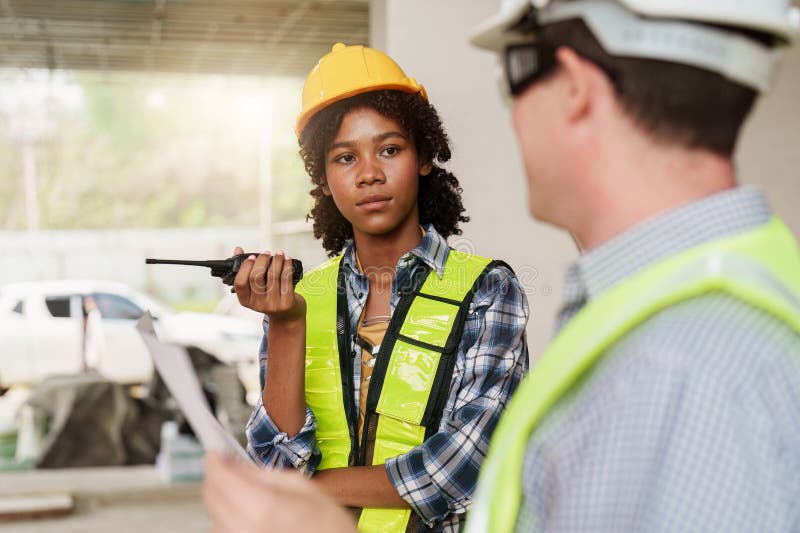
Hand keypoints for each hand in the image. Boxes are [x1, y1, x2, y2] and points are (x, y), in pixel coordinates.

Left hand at [203, 452, 356, 532]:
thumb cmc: (331, 528)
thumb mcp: (305, 489)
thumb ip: (266, 475)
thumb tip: (238, 466)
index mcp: (263, 508)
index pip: (220, 478)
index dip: (214, 460)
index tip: (215, 451)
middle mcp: (244, 530)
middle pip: (211, 497)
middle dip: (216, 477)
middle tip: (227, 465)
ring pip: (214, 517)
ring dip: (222, 500)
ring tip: (242, 491)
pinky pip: (224, 532)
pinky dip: (227, 519)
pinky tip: (245, 512)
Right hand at [232, 246, 305, 322]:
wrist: (287, 316)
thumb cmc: (269, 297)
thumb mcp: (255, 288)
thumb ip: (246, 269)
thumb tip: (238, 249)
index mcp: (246, 301)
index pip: (240, 283)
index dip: (245, 267)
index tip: (252, 257)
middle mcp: (258, 305)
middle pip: (256, 277)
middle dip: (262, 260)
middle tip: (266, 253)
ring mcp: (272, 305)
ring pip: (273, 276)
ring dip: (277, 260)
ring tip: (279, 253)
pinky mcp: (287, 303)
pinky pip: (286, 279)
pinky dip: (287, 266)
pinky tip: (287, 259)